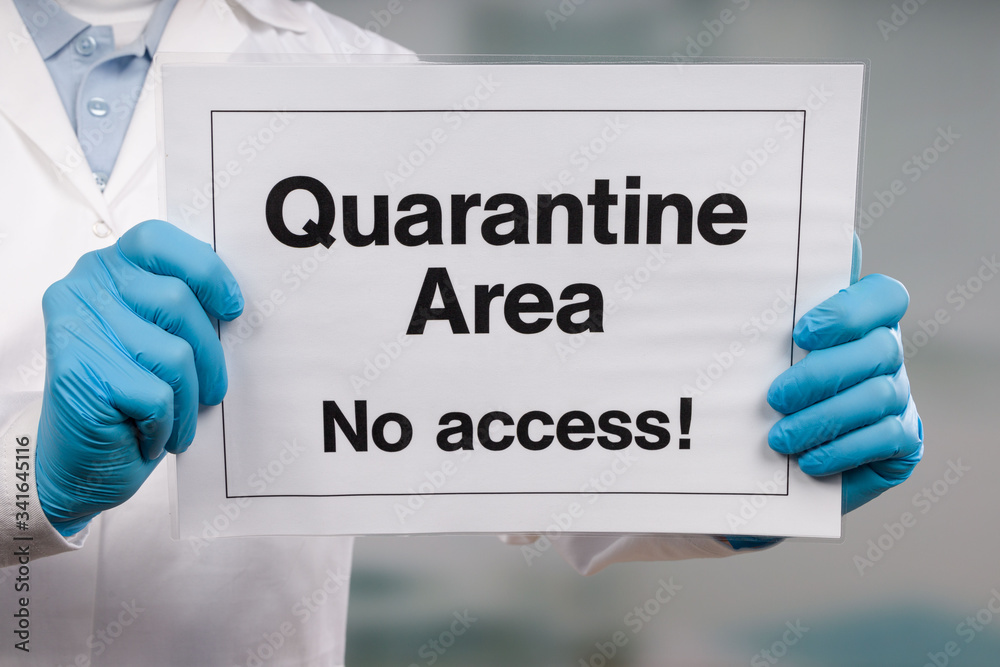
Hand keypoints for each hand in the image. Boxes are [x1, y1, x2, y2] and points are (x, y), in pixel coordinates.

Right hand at [36, 220, 243, 535]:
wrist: (82, 467)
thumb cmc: (126, 399)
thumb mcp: (154, 339)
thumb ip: (176, 309)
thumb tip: (233, 304)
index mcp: (104, 268)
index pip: (156, 241)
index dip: (204, 270)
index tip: (232, 307)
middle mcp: (83, 289)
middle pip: (176, 301)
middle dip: (208, 355)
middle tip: (212, 390)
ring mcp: (77, 330)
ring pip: (173, 354)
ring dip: (188, 398)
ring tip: (177, 420)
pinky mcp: (80, 374)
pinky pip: (158, 395)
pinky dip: (166, 424)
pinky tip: (150, 434)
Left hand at [767, 240, 922, 513]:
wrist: (775, 465)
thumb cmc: (763, 398)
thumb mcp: (762, 361)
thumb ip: (768, 333)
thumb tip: (738, 303)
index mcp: (858, 322)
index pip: (884, 295)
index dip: (850, 310)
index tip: (802, 333)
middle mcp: (885, 353)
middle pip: (880, 348)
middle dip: (822, 375)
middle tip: (775, 397)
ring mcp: (899, 395)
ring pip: (879, 395)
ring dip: (824, 418)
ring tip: (780, 437)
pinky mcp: (905, 438)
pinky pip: (886, 438)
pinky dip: (843, 449)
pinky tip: (808, 460)